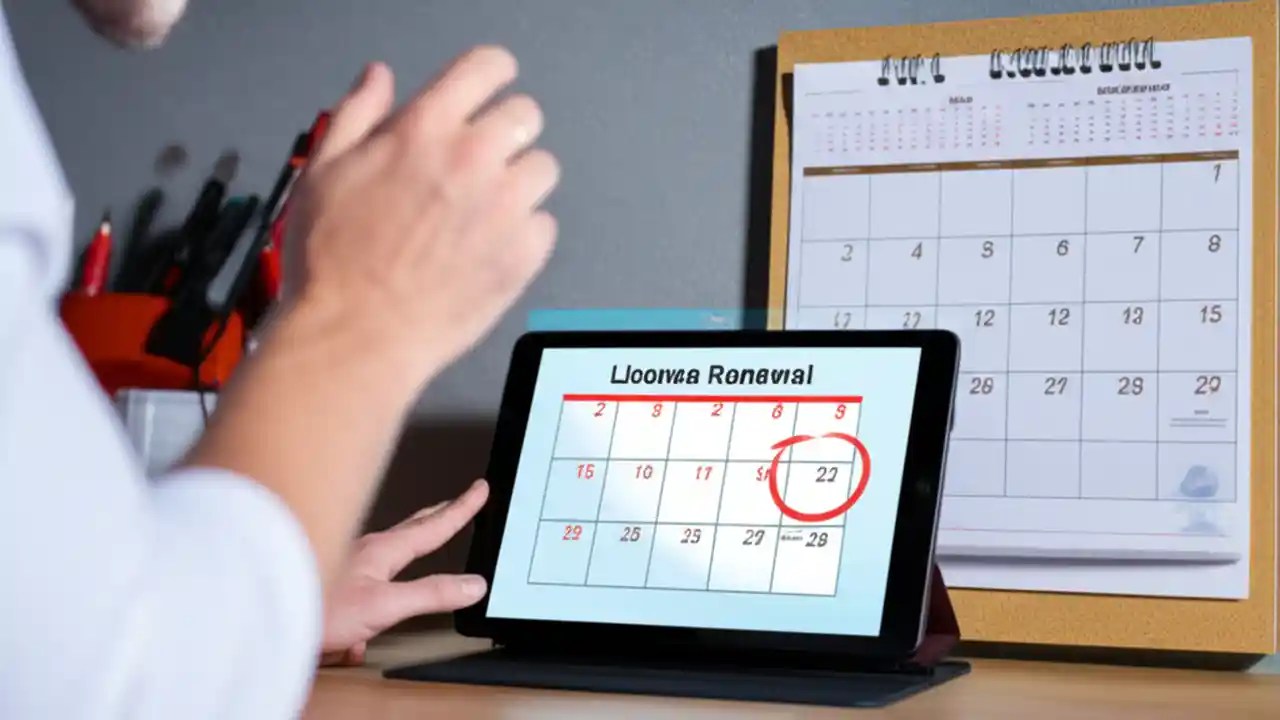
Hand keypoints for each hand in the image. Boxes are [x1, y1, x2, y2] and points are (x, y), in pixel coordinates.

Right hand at [281, 47, 559, 388]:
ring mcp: (505, 208)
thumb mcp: (323, 172)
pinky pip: (544, 225)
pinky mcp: (524, 255)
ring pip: (542, 170)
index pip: (489, 68)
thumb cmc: (329, 262)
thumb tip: (379, 80)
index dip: (489, 76)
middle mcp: (473, 159)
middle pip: (525, 115)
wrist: (354, 338)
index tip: (486, 92)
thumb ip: (358, 115)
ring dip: (517, 184)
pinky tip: (486, 250)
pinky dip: (523, 235)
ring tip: (481, 213)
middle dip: (503, 133)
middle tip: (477, 163)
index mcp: (424, 128)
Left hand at [319, 479, 489, 666]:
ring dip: (404, 544)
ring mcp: (342, 562)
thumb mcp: (384, 606)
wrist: (254, 612)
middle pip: (409, 528)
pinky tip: (360, 621)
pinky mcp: (324, 577)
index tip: (480, 489)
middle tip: (454, 503)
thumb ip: (430, 595)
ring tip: (418, 537)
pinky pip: (357, 576)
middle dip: (435, 516)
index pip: (432, 526)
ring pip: (382, 549)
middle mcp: (362, 549)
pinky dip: (371, 586)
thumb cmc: (310, 605)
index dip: (461, 509)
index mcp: (382, 550)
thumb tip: (473, 584)